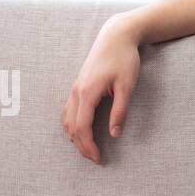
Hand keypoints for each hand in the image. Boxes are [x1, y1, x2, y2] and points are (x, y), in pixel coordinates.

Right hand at [62, 14, 141, 163]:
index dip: (89, 146)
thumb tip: (115, 134)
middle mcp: (77, 92)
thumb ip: (120, 111)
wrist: (115, 36)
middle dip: (82, 146)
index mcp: (87, 93)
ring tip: (88, 148)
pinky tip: (80, 130)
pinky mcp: (78, 85)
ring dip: (75, 137)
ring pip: (67, 119)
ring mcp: (75, 88)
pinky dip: (72, 125)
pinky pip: (68, 110)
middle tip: (95, 159)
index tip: (99, 159)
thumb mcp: (127, 86)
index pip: (82, 127)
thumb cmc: (124, 59)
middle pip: (72, 127)